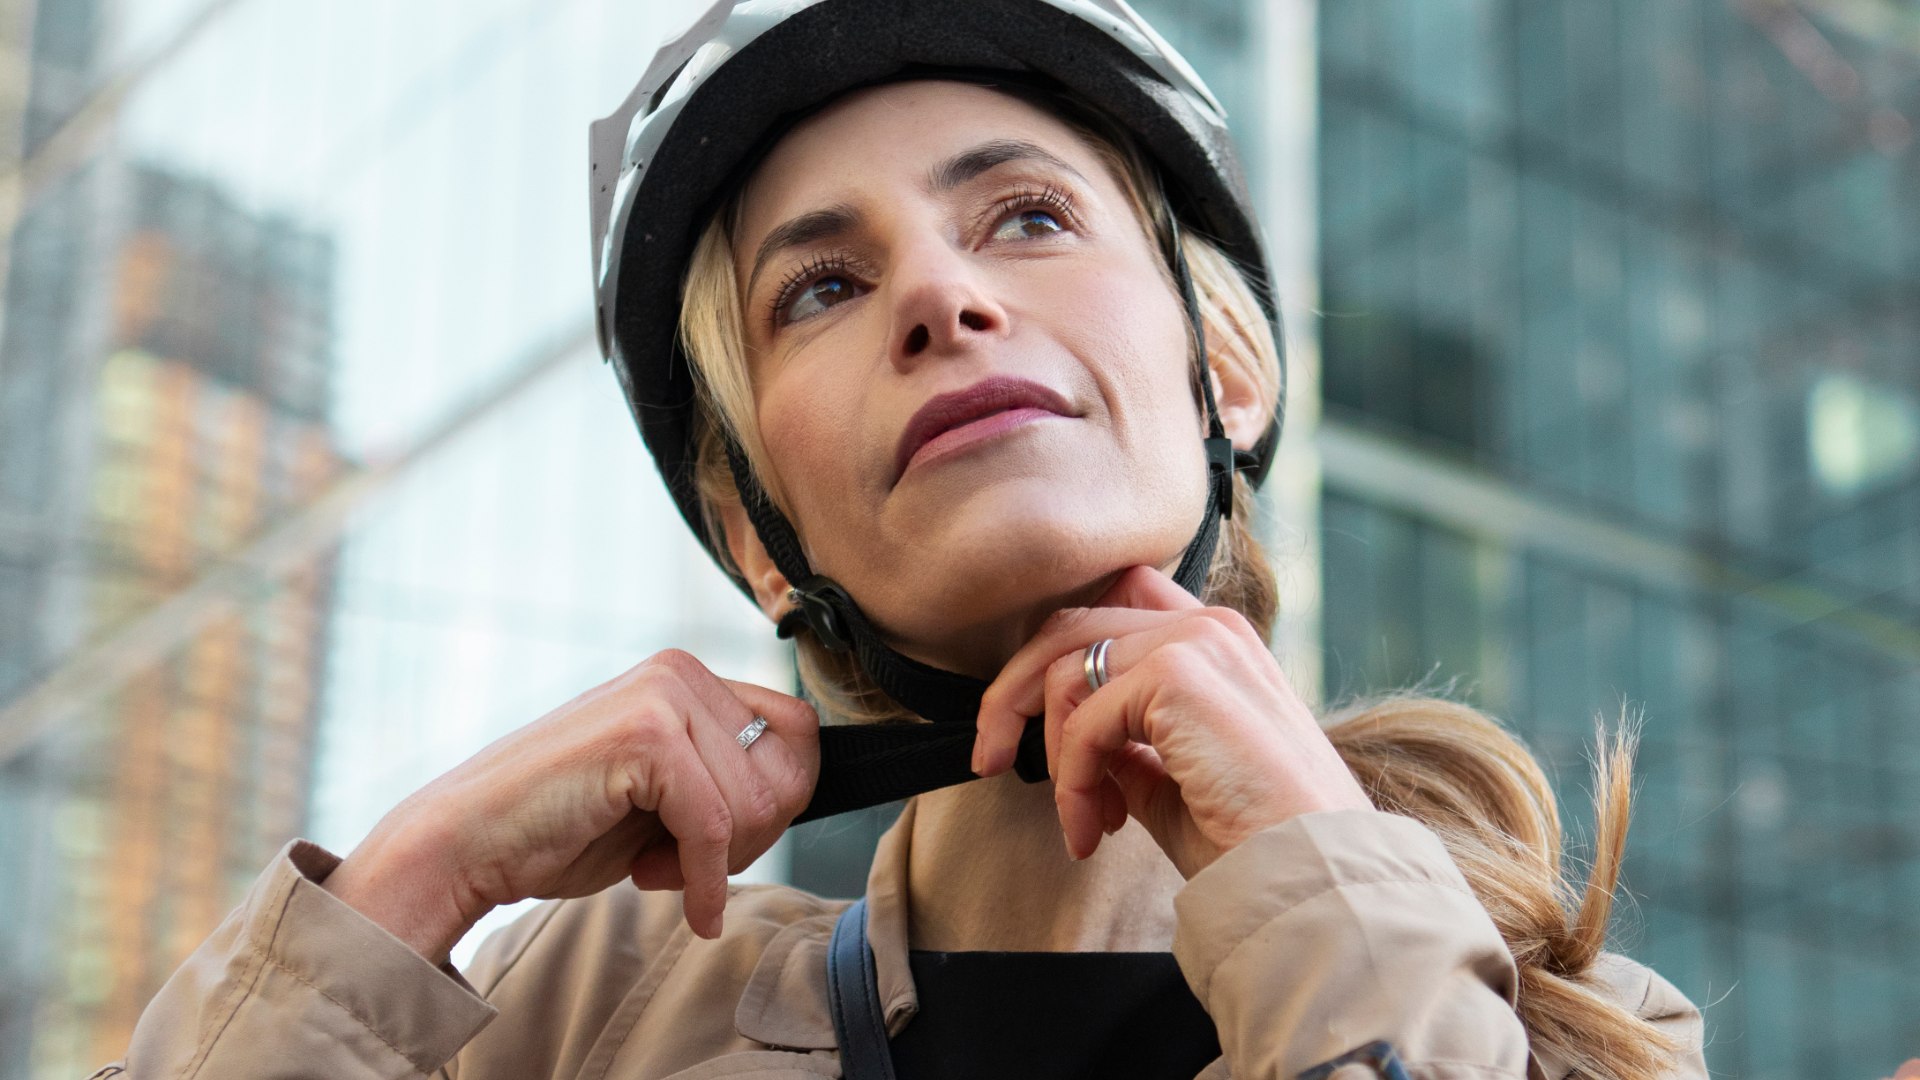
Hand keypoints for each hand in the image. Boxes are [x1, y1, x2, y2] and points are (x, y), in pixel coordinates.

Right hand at [323, 649, 817, 960]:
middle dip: (751, 837)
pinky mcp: (644, 735)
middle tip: (686, 863)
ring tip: (652, 864)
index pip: (798, 734)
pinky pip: (715, 825)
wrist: (465, 845)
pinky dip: (703, 880)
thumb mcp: (664, 793)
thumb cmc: (562, 828)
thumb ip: (725, 777)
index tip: (720, 847)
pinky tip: (676, 898)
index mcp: (688, 677)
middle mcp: (681, 671)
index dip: (775, 805)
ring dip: (715, 861)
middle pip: (790, 768)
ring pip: (757, 802)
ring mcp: (662, 695)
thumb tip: (802, 784)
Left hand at [973, 566, 1370, 877]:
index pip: (1112, 605)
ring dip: (1050, 753)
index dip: (1055, 654)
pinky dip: (1073, 781)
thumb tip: (1067, 743)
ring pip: (1064, 667)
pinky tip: (1093, 828)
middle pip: (1070, 624)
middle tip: (990, 758)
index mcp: (1216, 640)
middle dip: (1014, 693)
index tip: (1029, 727)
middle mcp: (1208, 625)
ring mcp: (1196, 640)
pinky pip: (1084, 720)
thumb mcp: (1172, 778)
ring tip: (1082, 819)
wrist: (1312, 872)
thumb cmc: (1254, 837)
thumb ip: (1123, 743)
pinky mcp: (1180, 673)